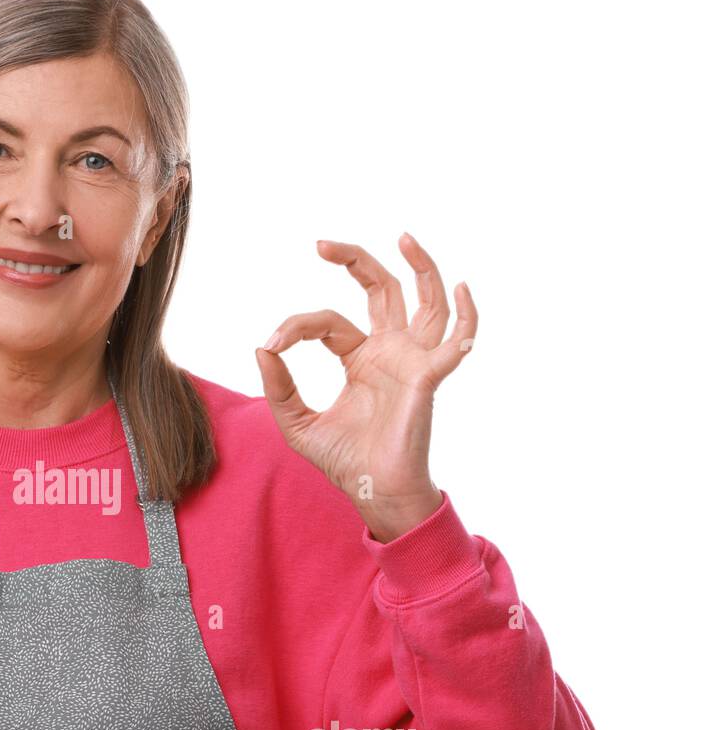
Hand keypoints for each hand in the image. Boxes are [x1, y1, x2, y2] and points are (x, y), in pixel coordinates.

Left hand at [255, 233, 476, 541]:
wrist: (373, 492)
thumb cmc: (345, 461)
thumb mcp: (296, 423)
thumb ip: (278, 387)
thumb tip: (261, 348)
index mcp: (360, 359)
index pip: (328, 322)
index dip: (297, 326)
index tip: (273, 342)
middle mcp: (389, 352)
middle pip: (382, 290)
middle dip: (355, 261)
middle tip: (322, 244)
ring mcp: (412, 360)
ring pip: (426, 301)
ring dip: (421, 267)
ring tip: (403, 237)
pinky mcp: (429, 376)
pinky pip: (459, 340)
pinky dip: (467, 315)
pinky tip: (462, 289)